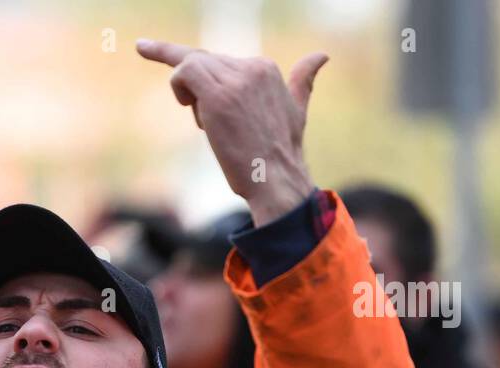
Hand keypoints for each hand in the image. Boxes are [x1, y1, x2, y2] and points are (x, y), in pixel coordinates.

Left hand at [136, 39, 327, 224]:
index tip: (215, 112)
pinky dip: (177, 85)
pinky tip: (188, 105)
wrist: (275, 179)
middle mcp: (252, 67)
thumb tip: (322, 55)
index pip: (219, 62)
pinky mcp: (217, 96)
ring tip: (207, 122)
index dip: (209, 88)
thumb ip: (303, 80)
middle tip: (210, 123)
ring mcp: (235, 81)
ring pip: (190, 64)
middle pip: (203, 62)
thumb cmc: (281, 153)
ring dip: (187, 92)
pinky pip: (183, 71)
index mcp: (266, 68)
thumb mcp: (297, 108)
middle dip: (197, 90)